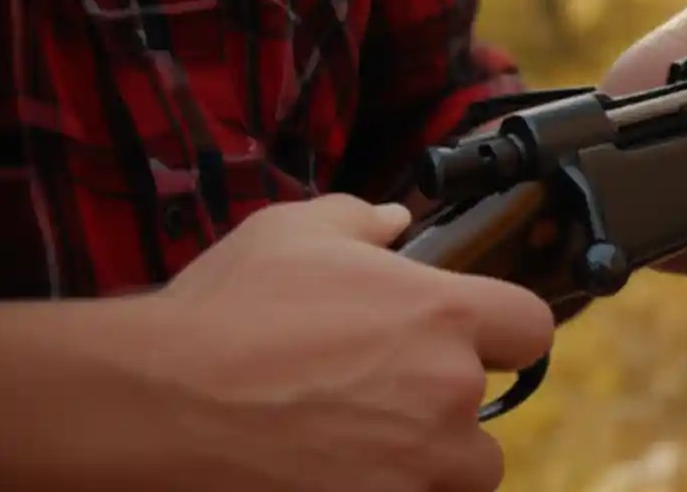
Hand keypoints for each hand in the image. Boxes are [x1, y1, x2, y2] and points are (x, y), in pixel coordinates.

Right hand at [121, 196, 550, 490]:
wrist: (154, 405)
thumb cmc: (224, 313)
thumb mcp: (292, 234)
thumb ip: (360, 222)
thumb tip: (395, 220)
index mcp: (442, 314)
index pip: (532, 328)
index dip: (506, 332)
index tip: (478, 340)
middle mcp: (447, 393)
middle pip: (491, 418)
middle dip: (450, 414)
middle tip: (388, 403)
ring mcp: (416, 467)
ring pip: (461, 479)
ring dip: (427, 468)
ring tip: (362, 448)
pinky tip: (334, 473)